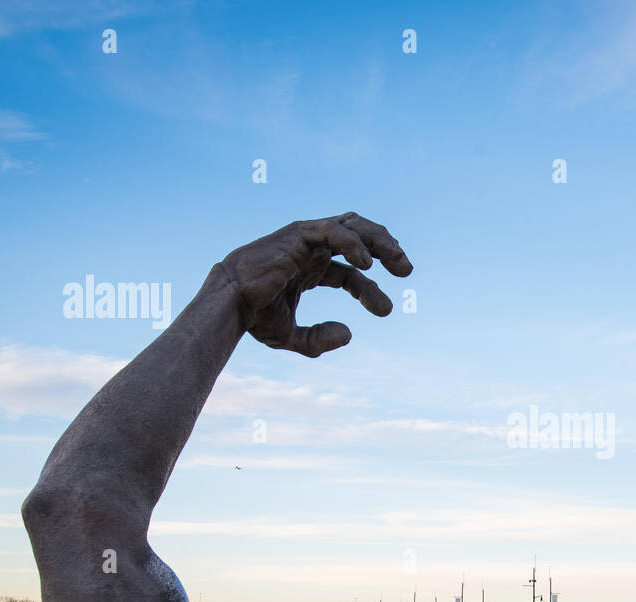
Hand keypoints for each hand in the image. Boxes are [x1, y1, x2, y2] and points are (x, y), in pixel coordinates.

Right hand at [219, 213, 412, 356]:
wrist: (229, 304)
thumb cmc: (254, 317)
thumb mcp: (290, 337)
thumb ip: (317, 340)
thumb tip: (349, 335)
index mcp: (310, 267)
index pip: (351, 272)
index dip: (370, 289)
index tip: (386, 309)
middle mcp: (312, 249)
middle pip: (359, 238)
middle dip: (386, 249)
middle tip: (407, 271)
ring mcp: (306, 238)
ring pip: (353, 227)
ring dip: (381, 242)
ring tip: (401, 265)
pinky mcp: (300, 234)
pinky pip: (334, 231)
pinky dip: (354, 243)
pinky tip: (367, 264)